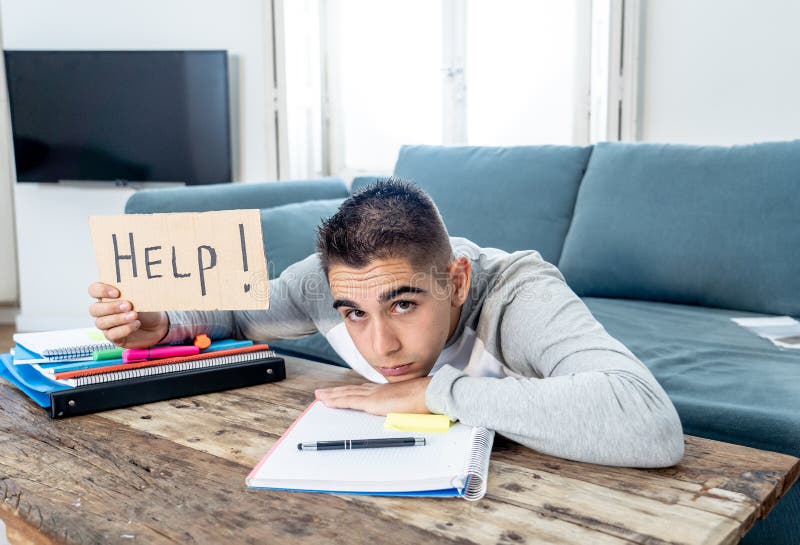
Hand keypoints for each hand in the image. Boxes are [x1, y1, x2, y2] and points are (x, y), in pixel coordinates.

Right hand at [88, 282, 168, 347]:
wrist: (158, 325)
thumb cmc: (146, 308)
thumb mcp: (141, 297)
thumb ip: (133, 292)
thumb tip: (132, 286)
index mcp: (107, 296)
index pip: (94, 290)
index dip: (101, 290)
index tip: (117, 293)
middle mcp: (103, 310)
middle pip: (94, 309)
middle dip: (111, 307)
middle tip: (128, 305)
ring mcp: (107, 325)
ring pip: (101, 323)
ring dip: (118, 318)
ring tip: (134, 315)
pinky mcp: (114, 337)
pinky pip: (112, 335)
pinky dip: (124, 329)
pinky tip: (136, 324)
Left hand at [314, 377, 432, 415]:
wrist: (429, 393)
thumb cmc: (426, 400)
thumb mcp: (412, 405)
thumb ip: (404, 410)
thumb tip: (404, 416)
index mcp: (386, 392)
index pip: (363, 391)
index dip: (350, 391)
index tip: (342, 392)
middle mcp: (377, 390)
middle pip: (351, 390)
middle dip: (336, 392)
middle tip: (323, 392)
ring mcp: (373, 395)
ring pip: (346, 394)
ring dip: (331, 395)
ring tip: (320, 396)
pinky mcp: (371, 402)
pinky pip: (348, 401)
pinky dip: (335, 401)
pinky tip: (326, 401)